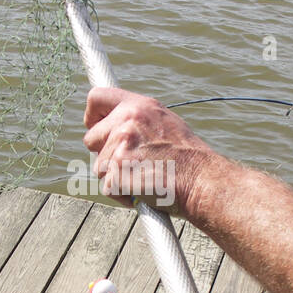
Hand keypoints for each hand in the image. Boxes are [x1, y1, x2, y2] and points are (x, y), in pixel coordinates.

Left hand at [82, 87, 213, 215]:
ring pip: (98, 167)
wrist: (201, 179)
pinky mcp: (117, 172)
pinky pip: (107, 188)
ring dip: (115, 177)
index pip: (96, 97)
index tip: (95, 126)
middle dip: (103, 154)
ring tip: (144, 177)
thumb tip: (116, 124)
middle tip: (129, 163)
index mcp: (138, 106)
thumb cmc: (187, 157)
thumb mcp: (165, 123)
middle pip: (90, 139)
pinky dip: (122, 194)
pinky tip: (143, 190)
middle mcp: (126, 121)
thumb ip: (138, 120)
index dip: (92, 115)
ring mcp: (120, 146)